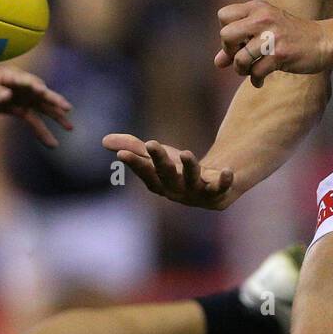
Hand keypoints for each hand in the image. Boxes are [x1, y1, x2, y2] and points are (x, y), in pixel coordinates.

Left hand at [0, 64, 73, 148]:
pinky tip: (52, 144)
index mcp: (13, 77)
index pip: (26, 80)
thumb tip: (7, 96)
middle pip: (42, 94)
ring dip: (56, 118)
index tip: (42, 90)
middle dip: (54, 101)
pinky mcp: (21, 109)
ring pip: (44, 108)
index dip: (34, 85)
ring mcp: (25, 98)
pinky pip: (35, 122)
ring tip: (70, 128)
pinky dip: (43, 132)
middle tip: (67, 108)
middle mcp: (24, 87)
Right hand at [102, 134, 234, 209]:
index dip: (134, 164)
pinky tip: (228, 171)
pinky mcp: (218, 192)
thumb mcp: (156, 156)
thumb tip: (104, 140)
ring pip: (192, 180)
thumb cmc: (178, 171)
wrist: (211, 188)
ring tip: (185, 153)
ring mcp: (197, 193)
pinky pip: (221, 188)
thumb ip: (133, 147)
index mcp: (159, 184)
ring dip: (189, 168)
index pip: (145, 173)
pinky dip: (225, 181)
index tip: (122, 154)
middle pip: (166, 175)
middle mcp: (176, 190)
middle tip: (152, 143)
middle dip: (159, 161)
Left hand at [214, 0, 329, 86]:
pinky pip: (256, 72)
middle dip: (229, 50)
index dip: (226, 31)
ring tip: (251, 70)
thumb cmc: (290, 35)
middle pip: (226, 35)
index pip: (223, 15)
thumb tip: (217, 62)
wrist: (323, 41)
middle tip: (241, 55)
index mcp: (257, 8)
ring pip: (239, 58)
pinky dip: (256, 80)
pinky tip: (260, 79)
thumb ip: (239, 43)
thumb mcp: (264, 30)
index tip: (239, 41)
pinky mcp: (281, 54)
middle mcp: (263, 18)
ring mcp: (272, 37)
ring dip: (242, 70)